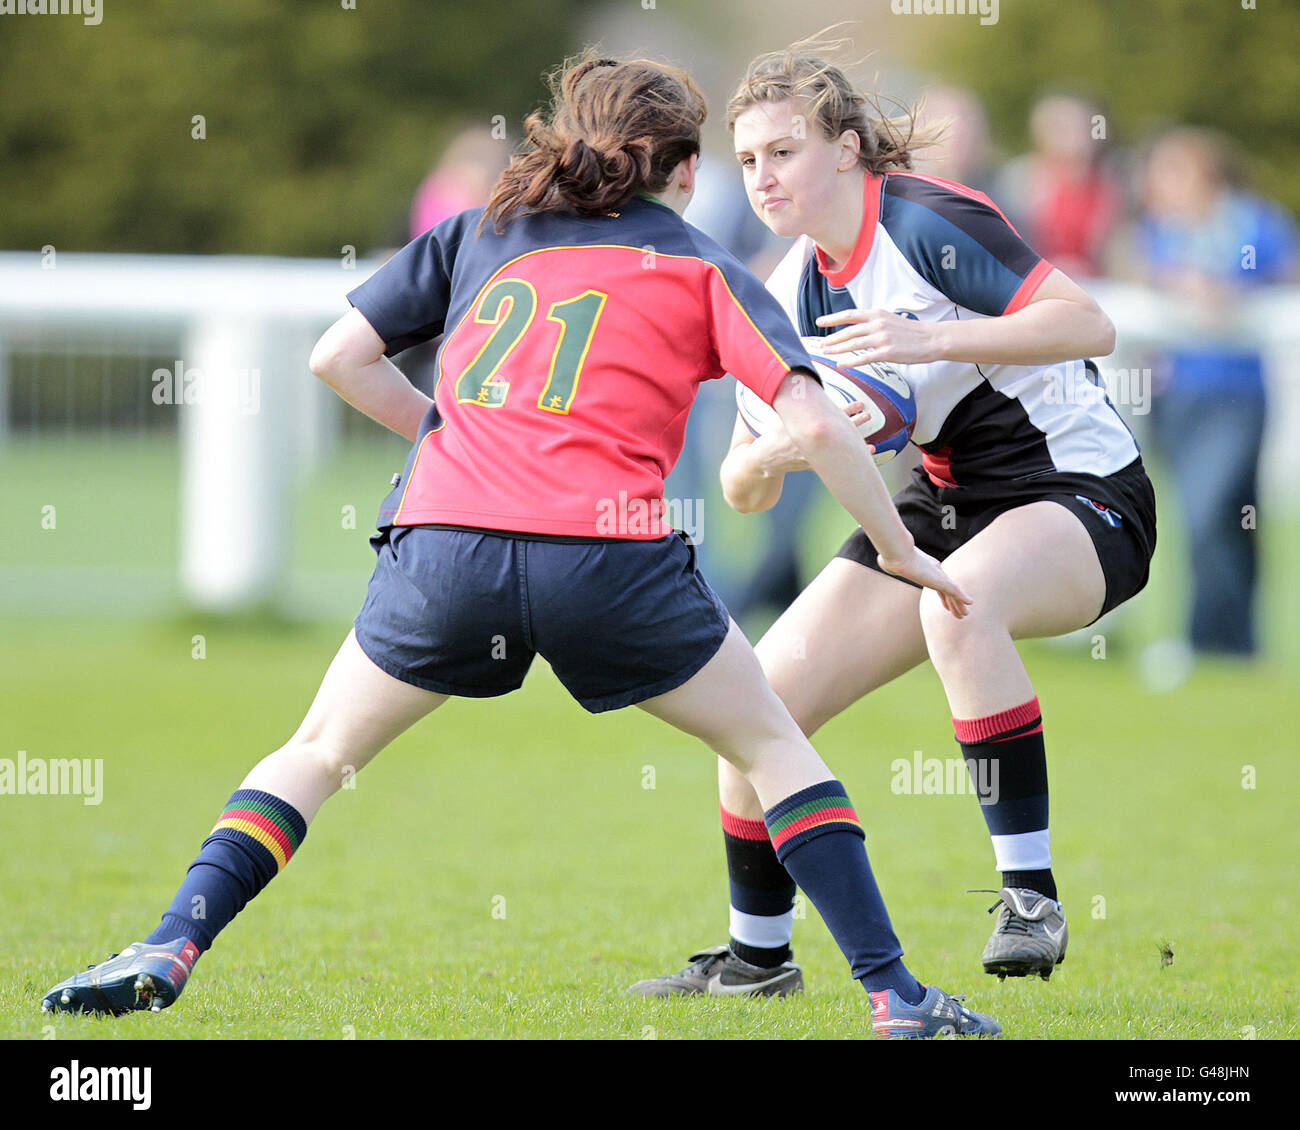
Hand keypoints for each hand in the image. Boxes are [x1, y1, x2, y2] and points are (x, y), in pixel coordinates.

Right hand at [752, 400, 874, 473]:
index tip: (860, 403)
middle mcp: (811, 442)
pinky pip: (835, 464)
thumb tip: (794, 378)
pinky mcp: (813, 465)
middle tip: (868, 414)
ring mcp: (813, 455)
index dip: (848, 409)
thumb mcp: (779, 416)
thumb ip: (790, 402)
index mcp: (805, 427)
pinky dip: (849, 463)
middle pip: (839, 431)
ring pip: (839, 449)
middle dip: (855, 423)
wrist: (763, 460)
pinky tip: (863, 460)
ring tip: (872, 443)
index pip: (831, 416)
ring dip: (856, 444)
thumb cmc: (771, 435)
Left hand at [815, 308, 942, 364]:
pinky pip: (864, 358)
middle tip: (820, 344)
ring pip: (853, 345)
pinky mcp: (887, 352)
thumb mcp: (890, 320)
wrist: (931, 339)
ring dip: (837, 349)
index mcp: (877, 314)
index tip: (819, 322)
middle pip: (848, 332)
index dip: (832, 318)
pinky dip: (850, 362)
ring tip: (826, 353)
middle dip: (832, 338)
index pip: (850, 315)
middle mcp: (878, 324)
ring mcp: (882, 339)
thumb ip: (873, 323)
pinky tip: (841, 364)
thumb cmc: (911, 332)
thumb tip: (857, 328)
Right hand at [876, 546, 972, 617]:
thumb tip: (883, 561)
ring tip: (965, 615)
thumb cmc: (892, 557)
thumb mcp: (892, 561)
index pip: (939, 586)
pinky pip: (955, 592)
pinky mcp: (941, 581)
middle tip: (961, 613)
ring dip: (959, 605)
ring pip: (954, 593)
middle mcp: (936, 572)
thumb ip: (891, 563)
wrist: (898, 554)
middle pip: (949, 590)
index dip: (945, 597)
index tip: (947, 606)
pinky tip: (969, 604)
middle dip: (954, 603)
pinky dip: (962, 598)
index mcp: (928, 569)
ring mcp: (939, 577)